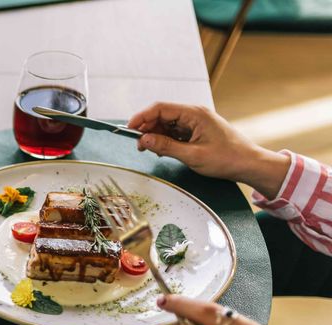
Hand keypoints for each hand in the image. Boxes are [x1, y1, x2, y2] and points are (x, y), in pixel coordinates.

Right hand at [127, 102, 289, 197]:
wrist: (249, 164)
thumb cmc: (227, 158)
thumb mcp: (193, 155)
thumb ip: (165, 146)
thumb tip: (143, 140)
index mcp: (195, 114)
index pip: (161, 108)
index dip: (142, 117)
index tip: (128, 129)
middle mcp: (194, 114)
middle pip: (162, 115)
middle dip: (147, 128)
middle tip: (138, 145)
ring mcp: (195, 122)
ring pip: (166, 124)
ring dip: (155, 136)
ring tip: (151, 150)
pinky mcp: (196, 130)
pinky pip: (174, 131)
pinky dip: (165, 140)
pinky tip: (163, 151)